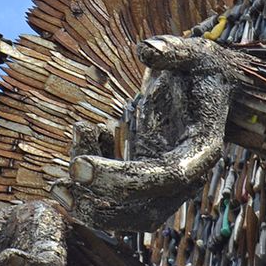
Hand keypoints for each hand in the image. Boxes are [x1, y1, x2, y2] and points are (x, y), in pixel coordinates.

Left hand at [57, 35, 238, 232]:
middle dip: (103, 206)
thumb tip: (145, 50)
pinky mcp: (145, 179)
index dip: (122, 178)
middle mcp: (186, 176)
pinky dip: (92, 185)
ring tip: (57, 183)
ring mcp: (165, 184)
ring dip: (91, 208)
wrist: (208, 86)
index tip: (78, 166)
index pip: (166, 177)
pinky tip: (86, 136)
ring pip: (130, 215)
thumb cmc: (201, 69)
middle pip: (148, 214)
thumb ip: (172, 51)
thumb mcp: (194, 53)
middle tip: (63, 183)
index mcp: (202, 149)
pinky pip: (117, 198)